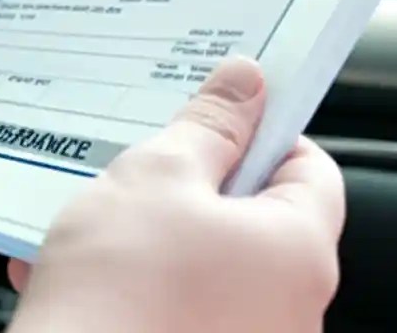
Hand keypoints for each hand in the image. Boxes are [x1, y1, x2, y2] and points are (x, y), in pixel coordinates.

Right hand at [5, 57, 345, 332]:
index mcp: (300, 251)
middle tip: (149, 172)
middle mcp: (291, 309)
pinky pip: (180, 310)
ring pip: (210, 265)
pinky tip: (85, 274)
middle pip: (258, 218)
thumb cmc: (117, 297)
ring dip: (160, 237)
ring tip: (104, 225)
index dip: (262, 132)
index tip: (220, 118)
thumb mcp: (158, 177)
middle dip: (198, 187)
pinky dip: (141, 287)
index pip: (311, 166)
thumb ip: (208, 126)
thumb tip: (245, 85)